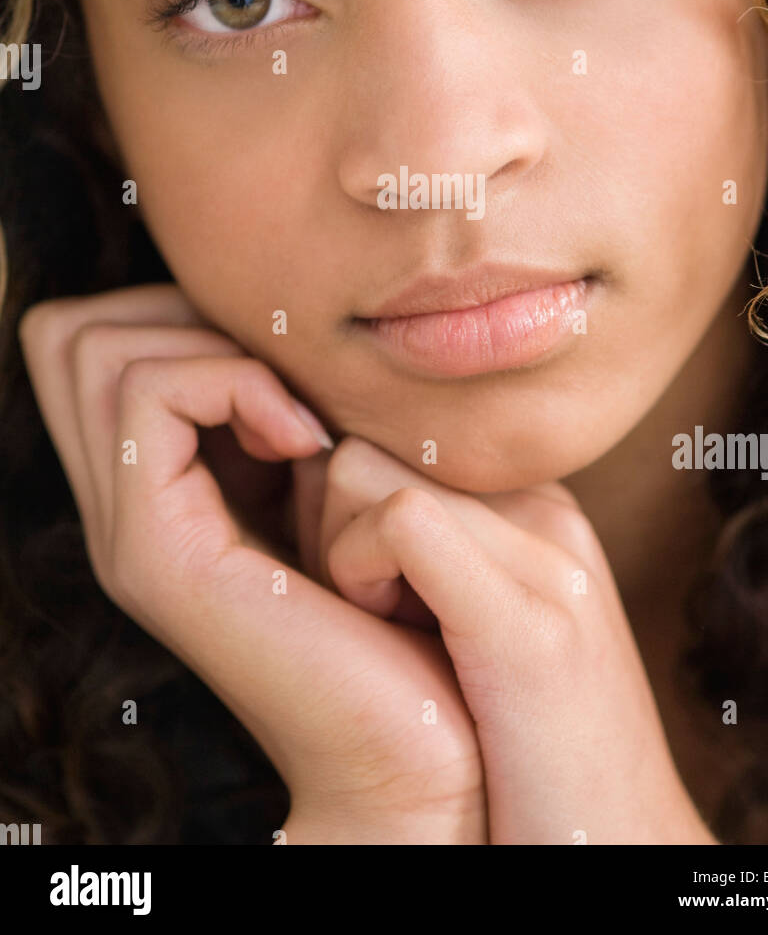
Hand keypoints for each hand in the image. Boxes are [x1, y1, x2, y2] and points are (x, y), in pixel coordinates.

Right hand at [17, 285, 486, 843]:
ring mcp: (126, 532)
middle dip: (178, 313)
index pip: (91, 336)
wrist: (421, 737)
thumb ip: (281, 400)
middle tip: (275, 379)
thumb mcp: (330, 469)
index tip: (279, 368)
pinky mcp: (153, 554)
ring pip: (89, 347)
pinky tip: (303, 442)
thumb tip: (270, 308)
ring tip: (294, 418)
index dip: (178, 310)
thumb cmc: (402, 596)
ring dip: (209, 347)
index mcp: (158, 485)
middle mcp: (120, 507)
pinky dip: (232, 384)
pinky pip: (146, 397)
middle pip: (69, 333)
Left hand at [302, 436, 718, 844]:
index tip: (359, 593)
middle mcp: (545, 511)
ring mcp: (548, 559)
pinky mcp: (531, 624)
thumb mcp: (473, 623)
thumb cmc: (519, 755)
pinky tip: (380, 632)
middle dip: (329, 523)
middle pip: (364, 445)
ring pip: (362, 468)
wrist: (615, 853)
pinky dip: (357, 567)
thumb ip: (428, 547)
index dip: (338, 512)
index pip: (390, 438)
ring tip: (387, 633)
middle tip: (368, 616)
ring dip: (338, 550)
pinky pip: (401, 519)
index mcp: (531, 507)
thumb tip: (322, 482)